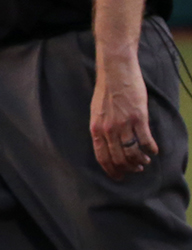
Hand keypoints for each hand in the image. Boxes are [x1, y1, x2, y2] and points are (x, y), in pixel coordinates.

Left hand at [90, 49, 156, 178]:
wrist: (115, 72)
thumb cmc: (106, 91)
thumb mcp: (96, 112)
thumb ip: (101, 128)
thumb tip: (107, 144)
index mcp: (96, 128)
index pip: (102, 157)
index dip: (111, 170)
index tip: (118, 177)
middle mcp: (108, 130)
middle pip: (119, 158)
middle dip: (128, 168)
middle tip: (136, 170)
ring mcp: (124, 124)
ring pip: (133, 153)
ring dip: (140, 161)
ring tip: (144, 161)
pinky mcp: (138, 118)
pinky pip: (146, 141)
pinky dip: (151, 149)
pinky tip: (153, 150)